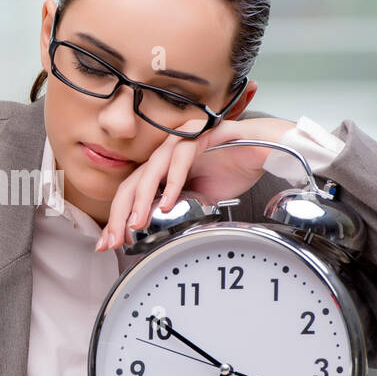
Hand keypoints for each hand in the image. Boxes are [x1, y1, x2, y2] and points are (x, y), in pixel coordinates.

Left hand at [95, 115, 297, 250]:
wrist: (265, 152)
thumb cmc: (234, 169)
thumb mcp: (201, 200)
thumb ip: (177, 209)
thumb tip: (155, 232)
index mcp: (164, 166)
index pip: (132, 192)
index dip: (119, 217)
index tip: (111, 242)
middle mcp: (167, 151)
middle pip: (133, 182)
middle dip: (121, 213)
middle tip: (116, 239)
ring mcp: (182, 140)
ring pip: (150, 169)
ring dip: (142, 199)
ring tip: (137, 223)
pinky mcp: (200, 133)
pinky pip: (180, 157)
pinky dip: (172, 181)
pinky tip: (167, 203)